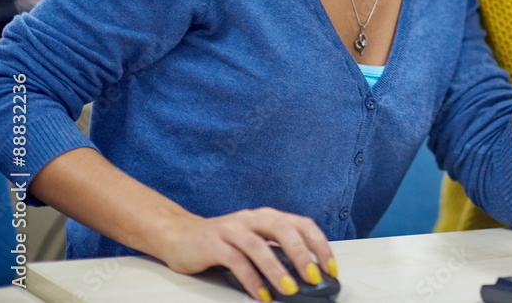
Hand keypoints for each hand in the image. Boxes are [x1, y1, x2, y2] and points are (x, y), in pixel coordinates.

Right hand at [160, 208, 336, 300]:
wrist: (181, 236)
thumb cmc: (224, 241)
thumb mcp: (255, 241)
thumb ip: (277, 253)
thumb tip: (306, 275)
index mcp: (268, 217)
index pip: (302, 225)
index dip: (319, 245)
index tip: (330, 268)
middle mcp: (252, 218)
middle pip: (283, 230)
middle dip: (301, 254)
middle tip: (313, 277)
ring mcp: (232, 229)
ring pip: (259, 246)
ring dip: (276, 269)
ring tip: (289, 289)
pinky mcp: (213, 243)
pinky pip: (235, 261)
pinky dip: (251, 279)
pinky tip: (261, 294)